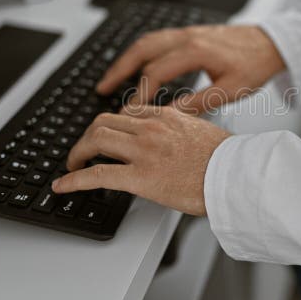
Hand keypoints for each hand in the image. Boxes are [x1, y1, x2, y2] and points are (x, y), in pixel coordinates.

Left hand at [51, 106, 231, 215]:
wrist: (237, 176)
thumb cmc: (227, 160)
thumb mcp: (202, 132)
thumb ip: (181, 131)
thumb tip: (172, 142)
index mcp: (167, 116)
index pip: (126, 113)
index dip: (109, 125)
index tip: (103, 137)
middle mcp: (151, 128)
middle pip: (102, 122)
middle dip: (86, 137)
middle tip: (82, 151)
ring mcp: (144, 151)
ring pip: (95, 140)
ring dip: (77, 153)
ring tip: (72, 166)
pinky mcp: (140, 177)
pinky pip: (96, 174)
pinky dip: (73, 180)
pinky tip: (63, 186)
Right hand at [96, 25, 285, 114]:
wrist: (271, 43)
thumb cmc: (255, 65)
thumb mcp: (230, 90)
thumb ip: (199, 103)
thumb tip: (171, 116)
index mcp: (196, 51)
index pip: (156, 72)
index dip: (140, 93)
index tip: (129, 112)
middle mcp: (187, 37)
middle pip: (142, 50)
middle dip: (119, 69)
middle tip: (102, 88)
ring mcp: (186, 33)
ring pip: (146, 42)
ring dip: (126, 59)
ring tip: (111, 78)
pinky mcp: (189, 34)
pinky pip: (156, 40)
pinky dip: (140, 52)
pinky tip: (134, 65)